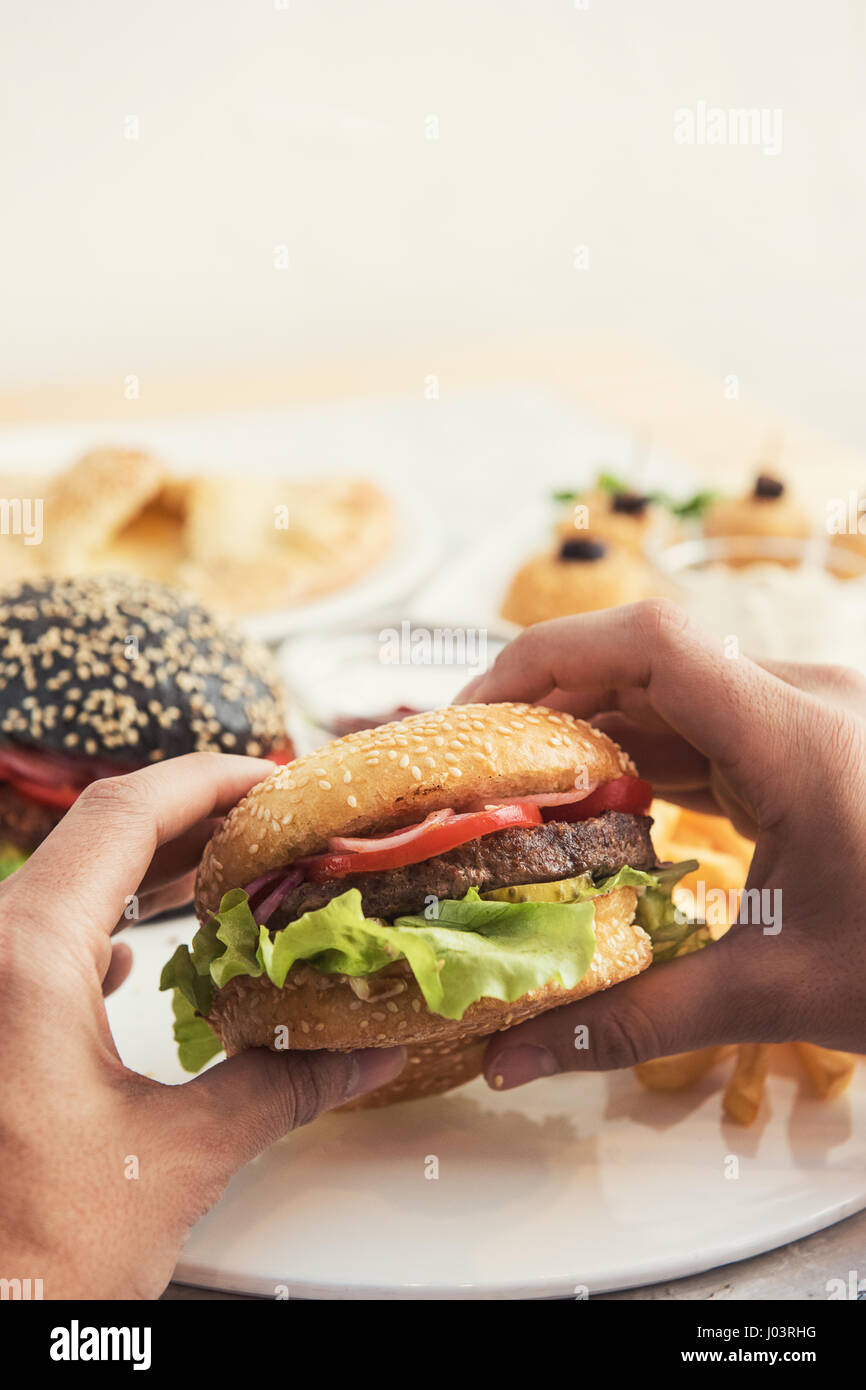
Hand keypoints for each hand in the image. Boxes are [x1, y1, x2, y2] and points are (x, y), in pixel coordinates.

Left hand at [0, 753, 403, 1297]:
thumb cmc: (32, 1256)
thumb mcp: (175, 1160)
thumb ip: (278, 1088)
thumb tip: (368, 1056)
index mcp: (24, 956)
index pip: (123, 813)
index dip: (208, 780)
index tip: (275, 779)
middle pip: (93, 837)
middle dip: (188, 820)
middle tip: (270, 824)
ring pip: (61, 885)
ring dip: (144, 873)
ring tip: (224, 876)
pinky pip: (34, 938)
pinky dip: (96, 925)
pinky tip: (133, 955)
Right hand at [459, 600, 865, 1088]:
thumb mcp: (780, 990)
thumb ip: (636, 1020)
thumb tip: (512, 1059)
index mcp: (799, 736)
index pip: (651, 644)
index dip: (549, 657)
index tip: (477, 709)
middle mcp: (806, 705)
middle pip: (648, 667)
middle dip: (552, 707)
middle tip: (476, 770)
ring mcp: (815, 723)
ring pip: (676, 699)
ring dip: (597, 736)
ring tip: (522, 797)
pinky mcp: (817, 751)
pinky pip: (712, 732)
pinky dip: (649, 762)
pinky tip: (606, 813)